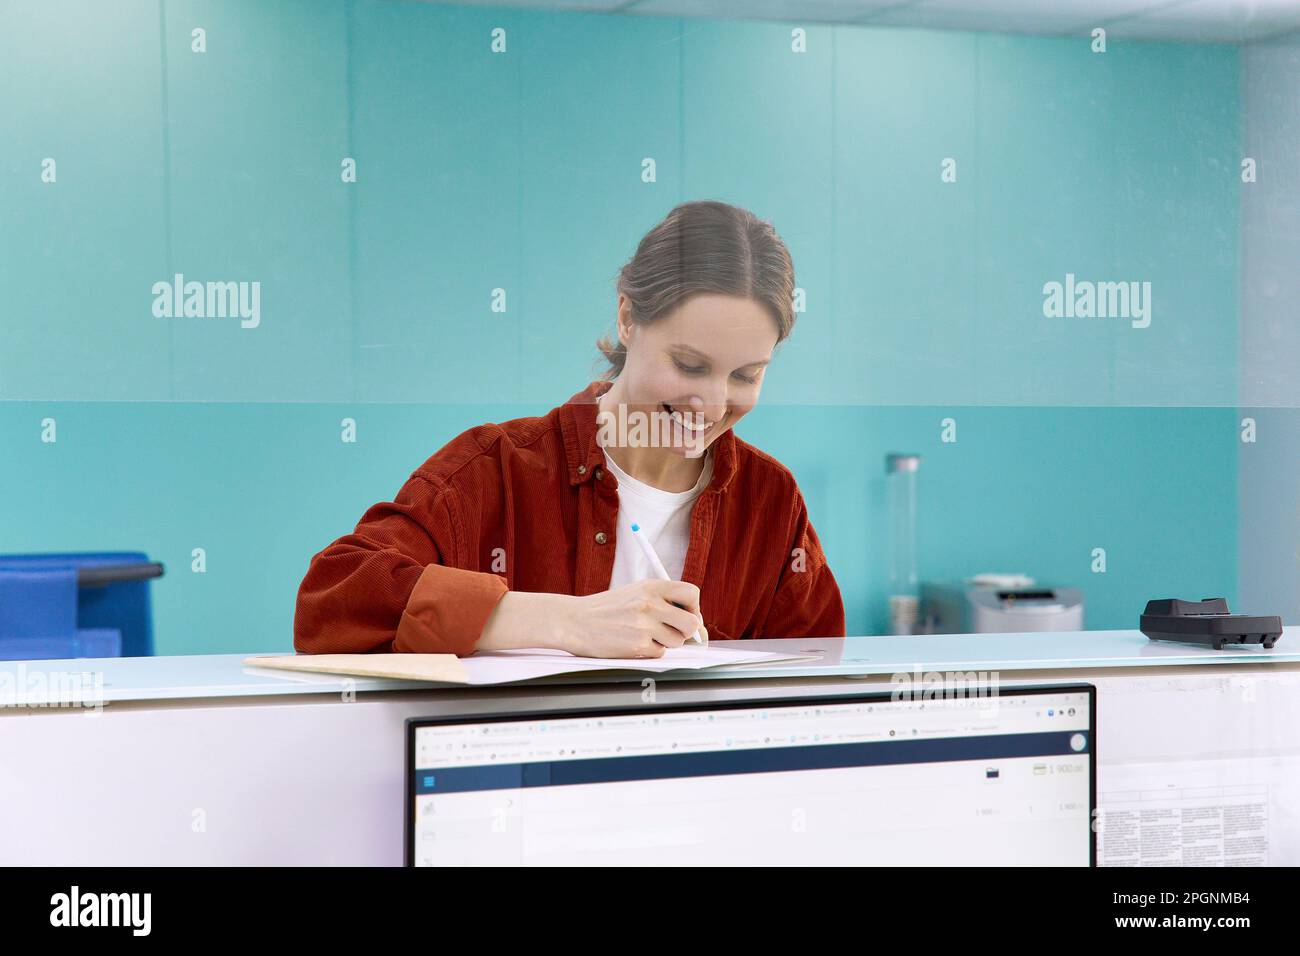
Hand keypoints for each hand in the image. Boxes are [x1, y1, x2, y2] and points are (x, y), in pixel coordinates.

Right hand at [559, 579, 708, 658]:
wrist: (575, 621)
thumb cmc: (607, 609)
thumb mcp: (635, 593)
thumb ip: (663, 601)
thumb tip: (695, 622)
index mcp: (652, 586)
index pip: (692, 593)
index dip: (694, 607)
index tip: (686, 614)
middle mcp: (650, 603)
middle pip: (692, 623)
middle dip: (688, 632)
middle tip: (675, 632)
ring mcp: (644, 624)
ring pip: (677, 641)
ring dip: (666, 642)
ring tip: (645, 635)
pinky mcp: (637, 644)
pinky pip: (659, 653)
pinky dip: (650, 651)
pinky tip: (633, 642)